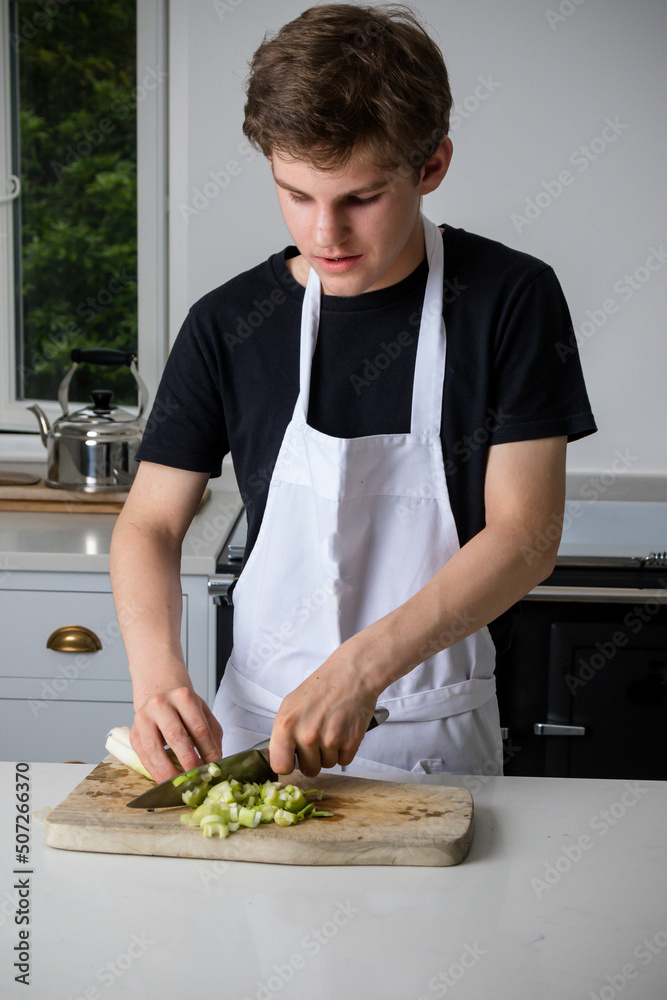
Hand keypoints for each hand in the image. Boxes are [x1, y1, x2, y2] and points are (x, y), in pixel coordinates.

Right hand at [131, 685, 222, 783]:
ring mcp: (143, 718)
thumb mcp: (202, 712)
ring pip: (154, 748)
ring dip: (169, 770)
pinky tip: (165, 780)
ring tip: (180, 783)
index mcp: (183, 697)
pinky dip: (155, 771)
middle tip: (198, 777)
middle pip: (176, 735)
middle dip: (188, 760)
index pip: (199, 728)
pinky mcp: (133, 733)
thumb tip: (215, 762)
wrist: (158, 693)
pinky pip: (143, 756)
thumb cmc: (183, 706)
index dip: (208, 750)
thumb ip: (211, 735)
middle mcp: (161, 704)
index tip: (214, 766)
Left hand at [268, 644, 379, 776]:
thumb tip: (279, 754)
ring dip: (330, 753)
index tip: (293, 759)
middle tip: (318, 737)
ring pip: (327, 765)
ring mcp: (329, 740)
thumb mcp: (291, 704)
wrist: (352, 674)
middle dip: (313, 758)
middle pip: (308, 769)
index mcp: (286, 725)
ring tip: (331, 729)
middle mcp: (307, 735)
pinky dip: (345, 750)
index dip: (288, 764)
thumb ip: (282, 732)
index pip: (280, 766)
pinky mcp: (350, 743)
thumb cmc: (322, 686)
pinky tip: (343, 731)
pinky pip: (344, 761)